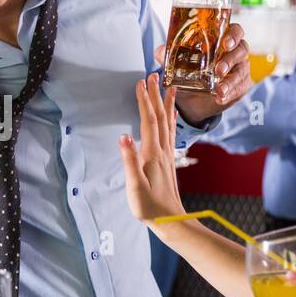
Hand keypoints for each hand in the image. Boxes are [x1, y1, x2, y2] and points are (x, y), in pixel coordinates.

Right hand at [119, 75, 185, 222]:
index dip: (144, 101)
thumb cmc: (149, 206)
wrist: (170, 220)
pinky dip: (172, 119)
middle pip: (160, 117)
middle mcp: (163, 150)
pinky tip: (172, 115)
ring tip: (171, 87)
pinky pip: (171, 133)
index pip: (148, 121)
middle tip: (153, 76)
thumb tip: (123, 136)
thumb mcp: (134, 185)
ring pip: (169, 123)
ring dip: (168, 104)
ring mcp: (168, 155)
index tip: (140, 83)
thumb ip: (129, 160)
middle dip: (155, 95)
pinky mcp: (169, 160)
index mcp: (153, 154)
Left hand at [174, 22, 251, 126]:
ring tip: (219, 89)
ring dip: (231, 80)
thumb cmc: (189, 70)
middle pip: (241, 50)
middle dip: (230, 59)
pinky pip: (240, 88)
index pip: (235, 31)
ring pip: (241, 71)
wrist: (191, 97)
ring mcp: (240, 69)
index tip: (225, 44)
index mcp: (222, 39)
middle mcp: (235, 52)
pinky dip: (230, 94)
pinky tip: (220, 98)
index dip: (233, 35)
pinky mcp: (241, 86)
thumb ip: (168, 54)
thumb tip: (161, 50)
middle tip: (218, 70)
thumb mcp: (176, 62)